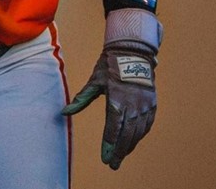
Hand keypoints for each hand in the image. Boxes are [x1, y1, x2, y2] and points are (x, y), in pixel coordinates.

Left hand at [61, 41, 156, 169]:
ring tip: (121, 156)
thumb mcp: (95, 81)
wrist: (133, 50)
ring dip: (130, 146)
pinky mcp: (152, 103)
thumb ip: (81, 99)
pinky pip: (147, 124)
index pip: (112, 129)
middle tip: (113, 165)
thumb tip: (64, 112)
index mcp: (117, 100)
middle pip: (126, 135)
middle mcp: (133, 105)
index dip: (109, 146)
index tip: (105, 158)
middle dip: (120, 152)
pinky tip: (133, 141)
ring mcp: (145, 104)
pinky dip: (140, 135)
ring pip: (138, 132)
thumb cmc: (110, 65)